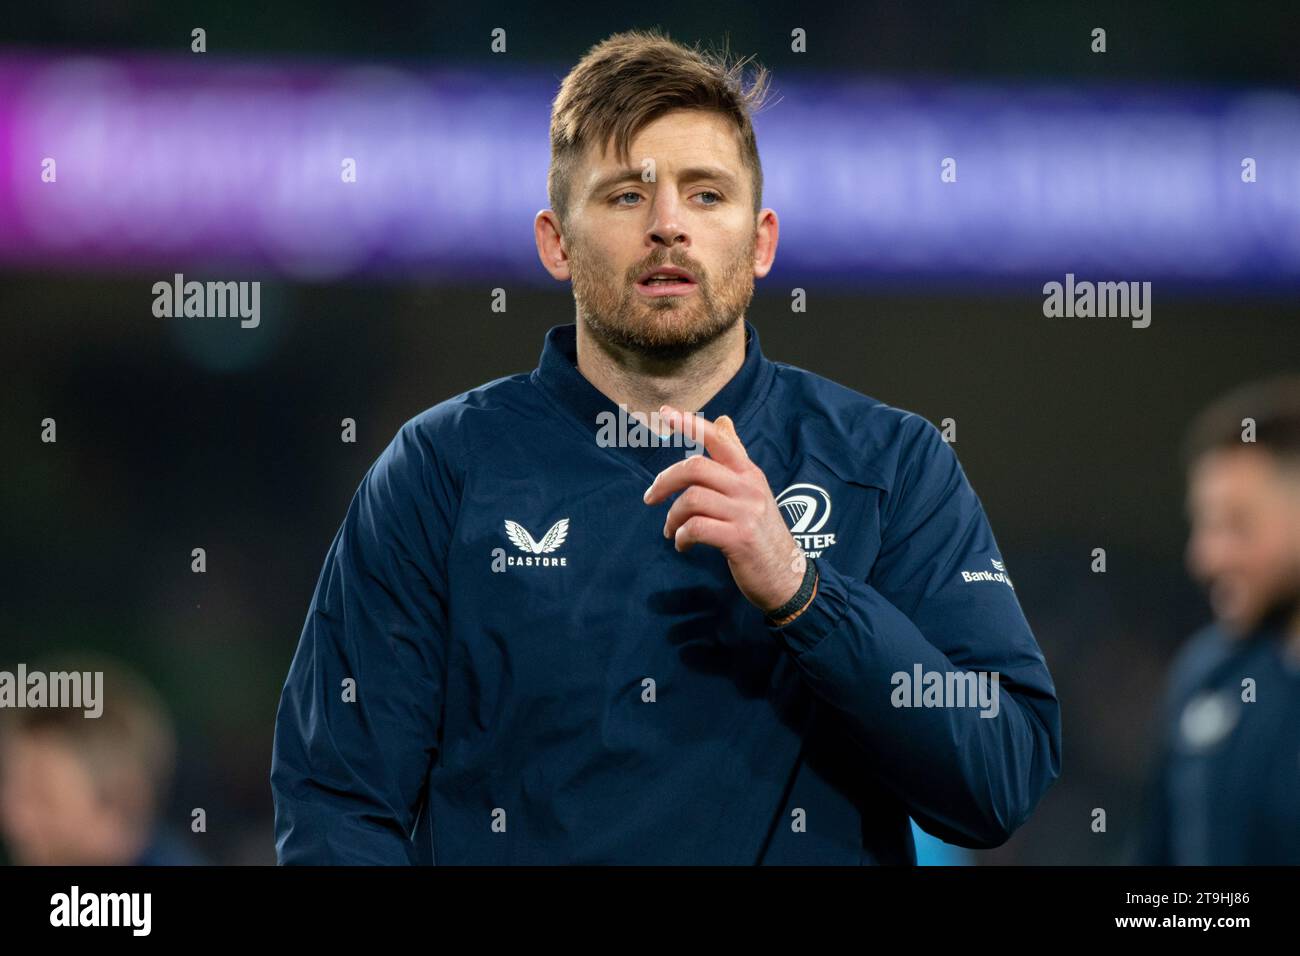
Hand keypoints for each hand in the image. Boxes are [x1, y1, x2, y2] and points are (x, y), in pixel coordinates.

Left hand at [642, 404, 806, 613]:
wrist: (786, 576)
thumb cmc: (762, 534)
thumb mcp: (753, 492)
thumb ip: (735, 459)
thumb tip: (722, 420)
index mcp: (750, 474)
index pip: (718, 440)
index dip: (690, 424)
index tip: (665, 414)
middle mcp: (749, 488)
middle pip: (696, 468)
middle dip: (665, 481)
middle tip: (651, 498)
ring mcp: (745, 513)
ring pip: (692, 499)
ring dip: (672, 517)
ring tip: (671, 530)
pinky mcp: (739, 538)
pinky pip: (696, 527)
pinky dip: (681, 537)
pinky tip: (683, 545)